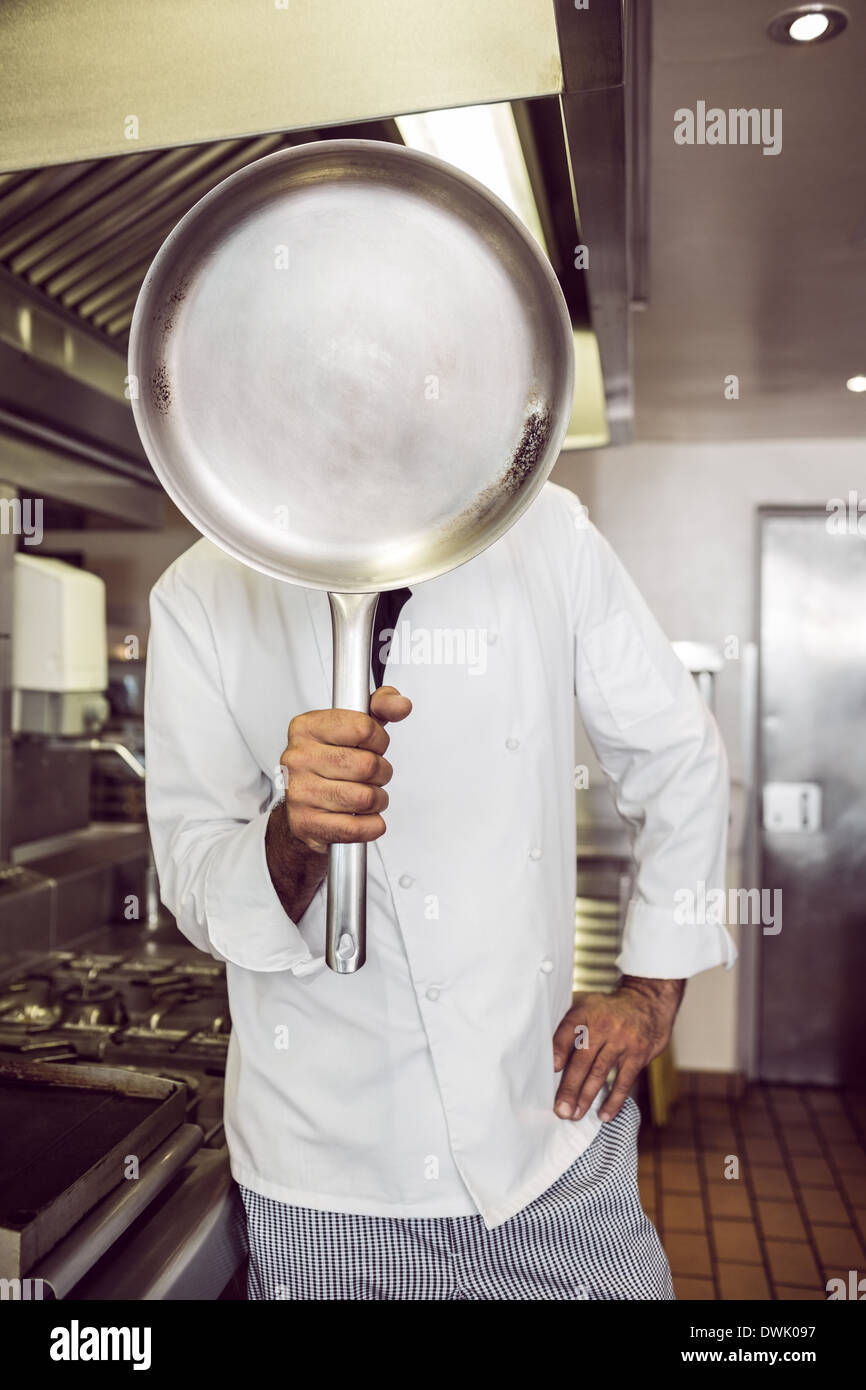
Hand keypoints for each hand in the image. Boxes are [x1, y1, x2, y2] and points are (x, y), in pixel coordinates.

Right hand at [280, 685, 411, 851]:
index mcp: (306, 727)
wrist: (303, 805)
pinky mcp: (306, 824)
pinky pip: (356, 828)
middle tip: (373, 775)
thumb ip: (380, 706)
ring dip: (377, 800)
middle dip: (381, 772)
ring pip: (365, 798)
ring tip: (368, 797)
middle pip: (368, 765)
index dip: (379, 740)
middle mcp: (297, 758)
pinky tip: (364, 818)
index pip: (363, 727)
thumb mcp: (354, 726)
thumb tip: (401, 705)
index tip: (372, 746)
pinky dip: (371, 825)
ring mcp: (299, 792)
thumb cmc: (331, 762)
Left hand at [551, 975, 684, 1122]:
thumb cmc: (608, 1010)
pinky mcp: (638, 1054)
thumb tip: (544, 1054)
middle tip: (560, 1110)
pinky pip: (624, 1081)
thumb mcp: (587, 1006)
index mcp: (585, 1012)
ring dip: (586, 1097)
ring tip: (575, 1115)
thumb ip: (569, 1026)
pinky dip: (613, 1100)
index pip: (568, 1031)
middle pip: (582, 1060)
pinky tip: (604, 1114)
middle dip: (570, 1087)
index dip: (559, 1049)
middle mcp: (602, 1025)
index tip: (552, 1069)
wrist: (647, 1002)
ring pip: (600, 1073)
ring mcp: (622, 1040)